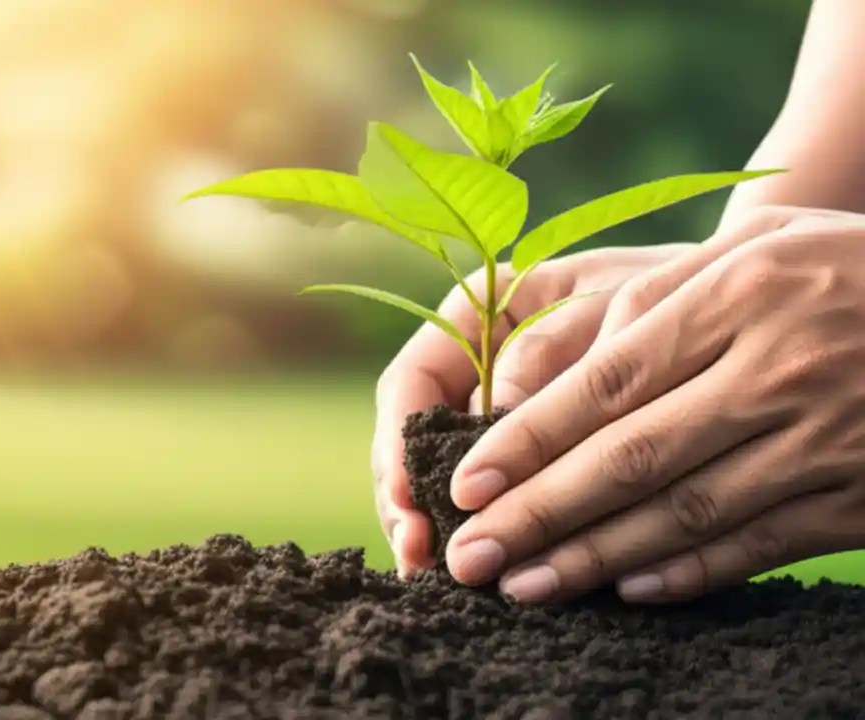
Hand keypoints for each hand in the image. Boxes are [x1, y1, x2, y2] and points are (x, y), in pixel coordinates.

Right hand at [375, 244, 689, 576]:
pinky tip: (494, 567)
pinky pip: (502, 499)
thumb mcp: (617, 304)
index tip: (411, 498)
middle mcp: (478, 368)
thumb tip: (491, 411)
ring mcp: (504, 415)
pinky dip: (494, 535)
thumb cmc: (679, 293)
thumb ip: (554, 348)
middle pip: (417, 440)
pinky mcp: (540, 460)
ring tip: (438, 572)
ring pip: (449, 477)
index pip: (413, 381)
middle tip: (421, 555)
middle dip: (410, 501)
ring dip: (439, 529)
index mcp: (478, 314)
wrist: (739, 309)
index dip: (401, 443)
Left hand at [446, 206, 864, 602]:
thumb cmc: (849, 267)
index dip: (530, 439)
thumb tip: (549, 367)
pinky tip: (627, 589)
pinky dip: (690, 572)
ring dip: (595, 556)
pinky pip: (760, 544)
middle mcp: (778, 366)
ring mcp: (825, 437)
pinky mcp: (859, 496)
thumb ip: (658, 294)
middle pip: (633, 456)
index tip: (468, 483)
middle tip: (470, 555)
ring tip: (523, 585)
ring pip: (687, 512)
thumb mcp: (763, 244)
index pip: (608, 380)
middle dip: (541, 513)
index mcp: (742, 292)